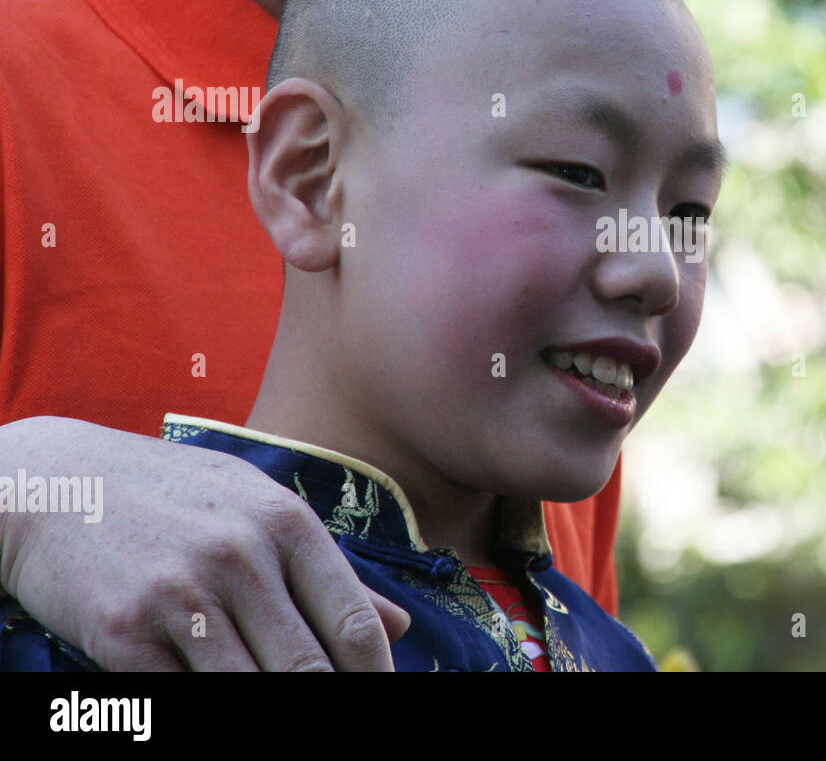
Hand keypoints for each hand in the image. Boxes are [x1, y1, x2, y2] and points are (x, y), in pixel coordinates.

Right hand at [0, 416, 410, 669]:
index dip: (376, 677)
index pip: (354, 625)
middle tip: (335, 715)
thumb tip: (400, 627)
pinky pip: (183, 699)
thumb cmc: (173, 496)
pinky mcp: (123, 635)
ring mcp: (180, 597)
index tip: (383, 695)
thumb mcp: (258, 507)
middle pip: (308, 671)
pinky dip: (202, 706)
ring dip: (267, 709)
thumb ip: (329, 570)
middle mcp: (239, 557)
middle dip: (328, 703)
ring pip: (250, 693)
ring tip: (270, 698)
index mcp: (285, 523)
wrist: (55, 482)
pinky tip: (208, 688)